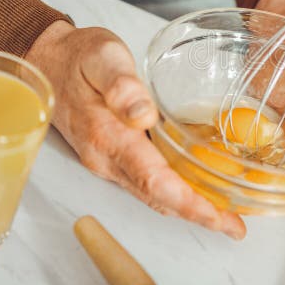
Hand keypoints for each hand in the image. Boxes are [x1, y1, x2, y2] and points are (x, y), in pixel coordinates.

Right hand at [25, 21, 245, 238]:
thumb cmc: (78, 57)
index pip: (154, 181)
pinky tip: (197, 191)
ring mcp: (107, 161)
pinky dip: (175, 195)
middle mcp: (106, 157)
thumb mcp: (102, 56)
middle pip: (158, 198)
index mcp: (107, 136)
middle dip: (198, 216)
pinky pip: (146, 184)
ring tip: (225, 217)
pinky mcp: (112, 157)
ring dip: (188, 209)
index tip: (219, 217)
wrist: (48, 61)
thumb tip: (143, 114)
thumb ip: (122, 84)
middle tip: (235, 227)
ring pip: (152, 195)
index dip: (190, 204)